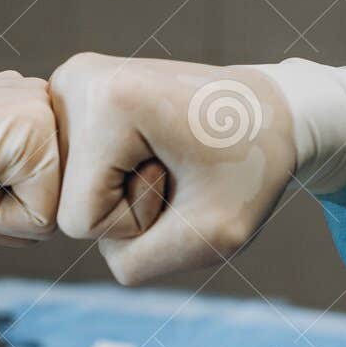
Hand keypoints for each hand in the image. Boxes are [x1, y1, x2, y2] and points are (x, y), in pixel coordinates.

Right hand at [0, 70, 59, 245]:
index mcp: (27, 103)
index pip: (47, 191)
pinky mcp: (36, 135)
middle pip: (57, 203)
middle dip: (4, 211)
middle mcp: (40, 98)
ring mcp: (42, 110)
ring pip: (54, 214)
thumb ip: (19, 189)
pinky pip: (40, 220)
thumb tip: (61, 223)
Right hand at [50, 53, 345, 284]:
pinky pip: (76, 172)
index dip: (138, 222)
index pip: (82, 221)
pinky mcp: (74, 92)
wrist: (275, 109)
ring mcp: (70, 83)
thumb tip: (76, 235)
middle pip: (69, 205)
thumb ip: (134, 264)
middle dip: (128, 207)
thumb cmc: (253, 168)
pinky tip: (153, 148)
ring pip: (70, 190)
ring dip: (123, 193)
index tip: (186, 179)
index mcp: (106, 102)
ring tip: (171, 157)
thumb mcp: (213, 238)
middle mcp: (74, 81)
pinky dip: (115, 177)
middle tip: (182, 168)